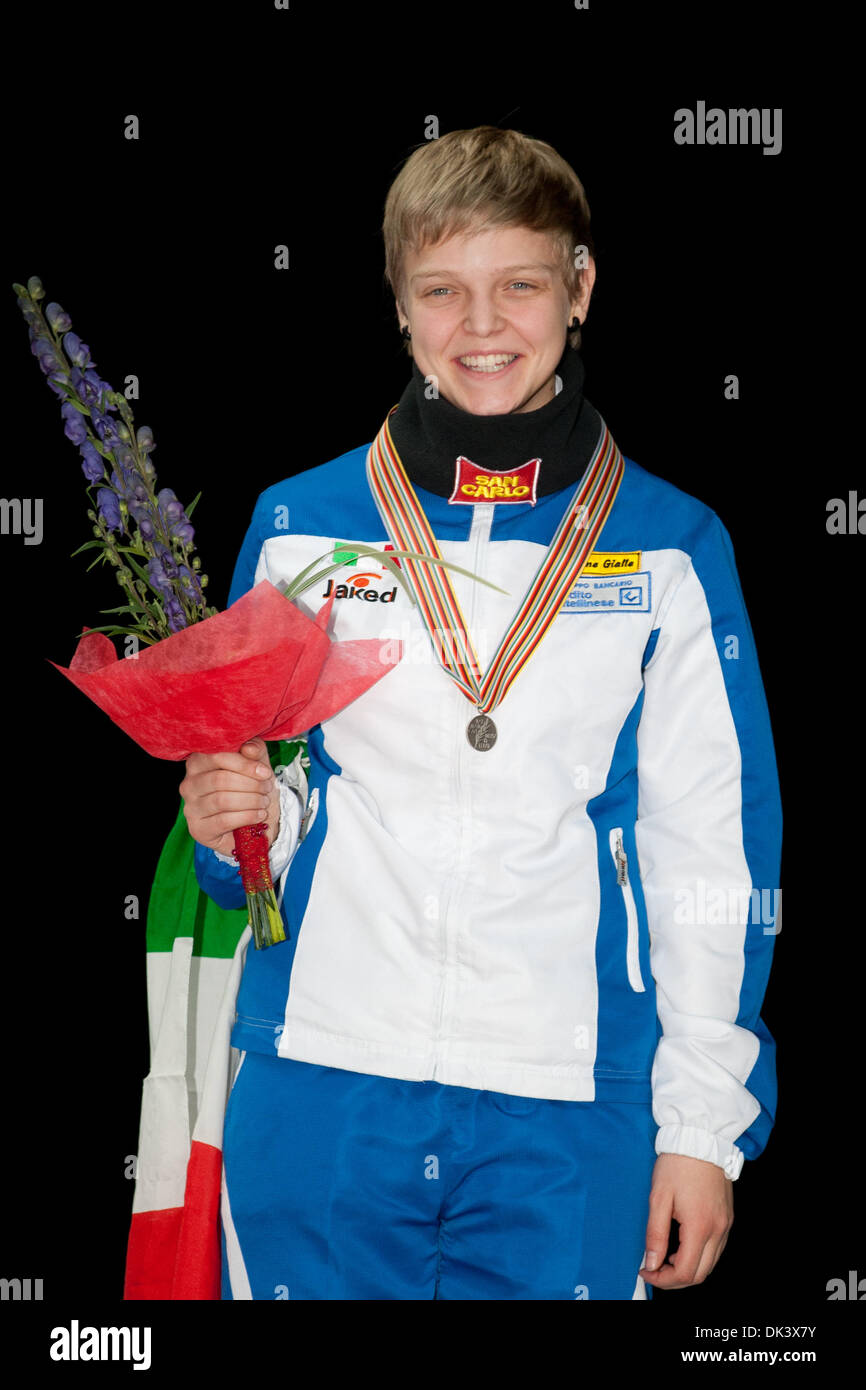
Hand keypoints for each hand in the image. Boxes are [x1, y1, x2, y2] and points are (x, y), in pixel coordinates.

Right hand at [179, 737, 279, 856]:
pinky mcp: (197, 829)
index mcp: (198, 762)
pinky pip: (223, 821)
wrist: (255, 823)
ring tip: (264, 802)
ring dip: (250, 800)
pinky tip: (259, 815)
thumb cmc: (252, 789)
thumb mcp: (257, 764)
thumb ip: (254, 750)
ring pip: (222, 800)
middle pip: (220, 779)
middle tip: (266, 789)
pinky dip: (247, 817)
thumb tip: (248, 747)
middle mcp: (189, 784)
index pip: (217, 756)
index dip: (244, 764)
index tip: (265, 772)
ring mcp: (190, 808)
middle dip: (250, 784)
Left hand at [639, 1153, 733, 1288]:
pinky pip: (716, 1249)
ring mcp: (725, 1225)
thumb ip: (655, 1234)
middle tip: (654, 1268)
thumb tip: (651, 1263)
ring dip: (688, 1268)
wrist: (700, 1139)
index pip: (685, 1272)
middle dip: (675, 1279)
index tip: (646, 1271)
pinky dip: (699, 1255)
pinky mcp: (727, 1218)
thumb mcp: (658, 1198)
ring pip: (710, 1264)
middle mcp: (718, 1230)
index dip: (663, 1279)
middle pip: (700, 1275)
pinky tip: (682, 1244)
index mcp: (700, 1227)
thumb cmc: (677, 1164)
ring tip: (665, 1255)